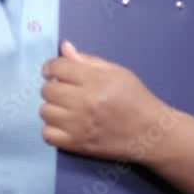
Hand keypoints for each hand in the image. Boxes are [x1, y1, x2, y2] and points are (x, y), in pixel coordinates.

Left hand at [40, 40, 177, 162]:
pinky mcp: (76, 144)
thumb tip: (64, 48)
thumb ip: (88, 60)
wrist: (149, 132)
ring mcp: (78, 125)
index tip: (55, 71)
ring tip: (67, 109)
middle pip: (47, 90)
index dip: (52, 67)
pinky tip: (65, 125)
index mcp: (94, 80)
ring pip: (44, 111)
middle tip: (66, 91)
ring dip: (53, 108)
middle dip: (54, 87)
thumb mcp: (117, 72)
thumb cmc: (135, 98)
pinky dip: (52, 129)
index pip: (57, 67)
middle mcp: (83, 102)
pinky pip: (47, 134)